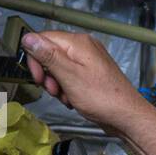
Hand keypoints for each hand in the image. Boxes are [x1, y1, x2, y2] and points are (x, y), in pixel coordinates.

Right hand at [20, 30, 150, 129]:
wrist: (126, 116)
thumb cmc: (104, 98)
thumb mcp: (69, 76)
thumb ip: (48, 56)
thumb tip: (28, 38)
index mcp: (79, 43)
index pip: (43, 39)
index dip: (35, 59)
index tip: (38, 76)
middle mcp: (85, 48)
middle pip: (51, 54)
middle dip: (47, 74)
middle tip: (53, 89)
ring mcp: (89, 61)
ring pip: (59, 68)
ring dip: (57, 85)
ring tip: (67, 96)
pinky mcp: (92, 74)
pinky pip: (70, 77)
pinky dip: (68, 89)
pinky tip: (74, 99)